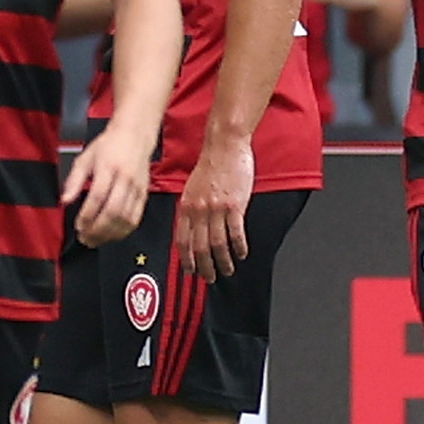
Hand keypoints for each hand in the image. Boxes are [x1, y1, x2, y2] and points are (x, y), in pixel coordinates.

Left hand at [63, 127, 153, 247]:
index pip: (97, 196)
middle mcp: (125, 179)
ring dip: (109, 233)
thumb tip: (65, 201)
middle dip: (98, 229)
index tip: (78, 226)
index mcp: (108, 167)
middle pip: (113, 211)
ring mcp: (137, 188)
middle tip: (85, 238)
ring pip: (125, 218)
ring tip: (95, 240)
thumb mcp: (85, 157)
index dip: (87, 215)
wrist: (135, 135)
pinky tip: (112, 235)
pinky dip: (123, 230)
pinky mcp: (144, 194)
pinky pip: (136, 218)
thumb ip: (74, 180)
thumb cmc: (108, 146)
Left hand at [174, 134, 254, 279]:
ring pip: (217, 244)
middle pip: (199, 247)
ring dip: (223, 261)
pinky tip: (242, 253)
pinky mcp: (235, 205)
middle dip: (204, 267)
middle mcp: (199, 210)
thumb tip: (191, 228)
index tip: (190, 272)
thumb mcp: (192, 188)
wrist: (225, 146)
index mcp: (186, 206)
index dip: (185, 259)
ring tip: (227, 270)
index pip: (182, 240)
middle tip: (210, 278)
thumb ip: (191, 209)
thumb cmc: (211, 164)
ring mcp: (216, 208)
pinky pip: (236, 233)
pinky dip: (239, 247)